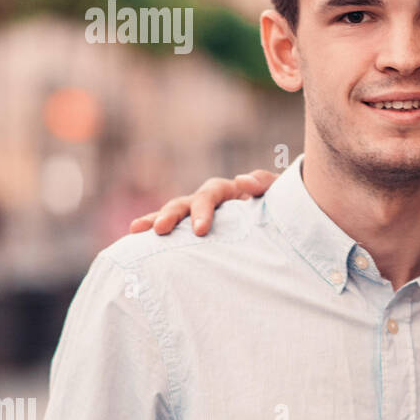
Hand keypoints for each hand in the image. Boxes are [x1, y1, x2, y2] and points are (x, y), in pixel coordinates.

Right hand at [128, 171, 278, 235]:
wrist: (283, 228)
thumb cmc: (281, 211)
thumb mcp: (281, 197)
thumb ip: (267, 184)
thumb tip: (242, 179)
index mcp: (230, 191)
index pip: (211, 194)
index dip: (203, 209)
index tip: (200, 230)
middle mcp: (210, 201)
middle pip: (185, 202)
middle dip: (172, 215)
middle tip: (161, 230)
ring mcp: (199, 216)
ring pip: (174, 214)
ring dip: (156, 219)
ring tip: (137, 230)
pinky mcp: (194, 233)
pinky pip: (174, 233)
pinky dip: (156, 232)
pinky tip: (136, 240)